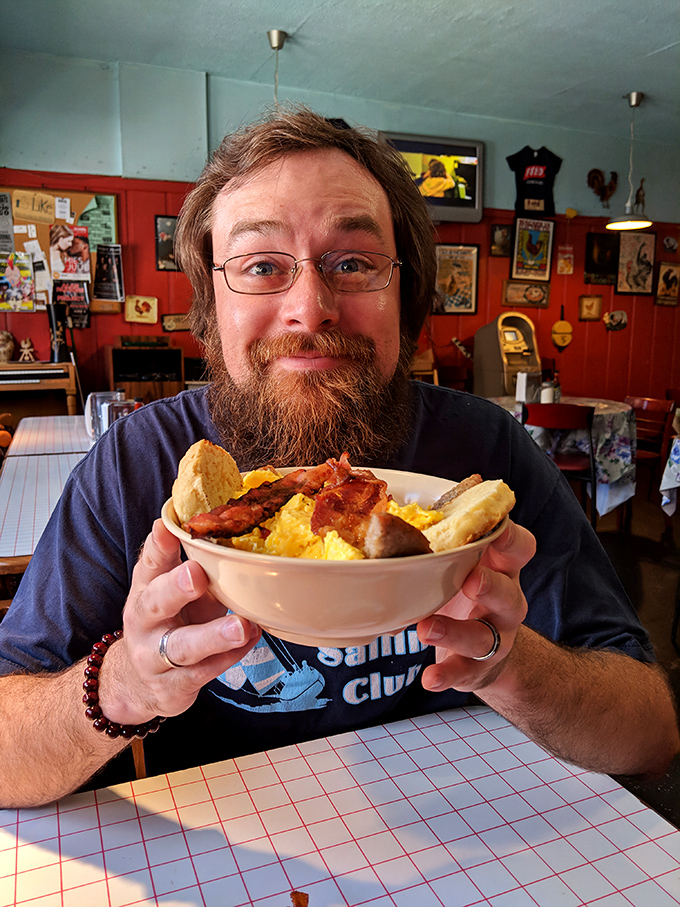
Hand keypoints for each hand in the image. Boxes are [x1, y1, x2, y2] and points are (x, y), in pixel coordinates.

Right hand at [98, 520, 260, 724]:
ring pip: (181, 646)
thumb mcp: (179, 593)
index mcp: (146, 589)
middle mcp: (144, 622)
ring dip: (213, 635)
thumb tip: (237, 539)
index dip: (158, 546)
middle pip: (155, 603)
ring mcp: (153, 657)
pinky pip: (201, 674)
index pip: (149, 564)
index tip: (165, 527)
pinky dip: (226, 659)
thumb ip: (200, 570)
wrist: (137, 683)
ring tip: (241, 626)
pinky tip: (248, 643)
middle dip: (176, 588)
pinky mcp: (171, 688)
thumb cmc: (172, 623)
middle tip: (197, 575)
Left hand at [416, 521, 534, 692]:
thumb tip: (381, 521)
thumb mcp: (460, 569)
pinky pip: (465, 672)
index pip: (519, 548)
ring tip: (426, 629)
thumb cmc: (463, 595)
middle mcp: (506, 602)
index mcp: (501, 570)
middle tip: (471, 580)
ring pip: (484, 635)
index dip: (511, 538)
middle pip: (508, 594)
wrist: (485, 654)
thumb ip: (440, 549)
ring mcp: (495, 637)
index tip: (494, 530)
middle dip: (491, 586)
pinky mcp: (479, 667)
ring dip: (456, 632)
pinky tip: (430, 678)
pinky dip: (447, 675)